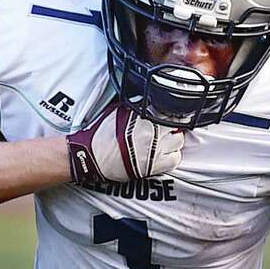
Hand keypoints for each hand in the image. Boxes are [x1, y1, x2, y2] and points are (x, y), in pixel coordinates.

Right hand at [66, 103, 184, 183]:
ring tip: (162, 141)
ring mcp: (154, 150)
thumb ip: (136, 106)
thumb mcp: (117, 112)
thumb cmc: (100, 135)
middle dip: (171, 126)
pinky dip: (172, 155)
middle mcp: (151, 133)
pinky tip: (162, 153)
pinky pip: (175, 159)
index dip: (169, 113)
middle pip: (176, 125)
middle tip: (164, 129)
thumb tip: (148, 102)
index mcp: (143, 117)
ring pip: (178, 142)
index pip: (168, 110)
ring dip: (173, 140)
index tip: (168, 115)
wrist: (91, 157)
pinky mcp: (154, 166)